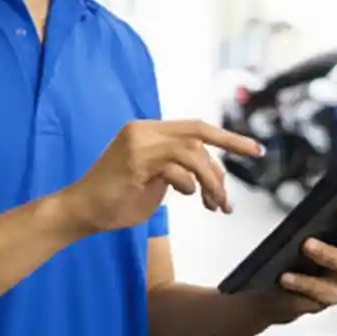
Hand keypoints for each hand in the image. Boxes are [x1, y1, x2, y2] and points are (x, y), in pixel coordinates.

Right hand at [62, 120, 265, 234]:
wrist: (81, 209)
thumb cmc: (116, 197)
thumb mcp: (155, 178)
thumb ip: (177, 167)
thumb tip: (210, 172)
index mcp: (147, 130)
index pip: (195, 127)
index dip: (227, 137)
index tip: (255, 149)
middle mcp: (142, 130)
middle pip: (198, 134)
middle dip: (230, 150)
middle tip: (248, 171)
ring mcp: (137, 144)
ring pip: (192, 153)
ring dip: (211, 182)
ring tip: (216, 205)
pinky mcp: (134, 161)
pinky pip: (176, 170)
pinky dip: (188, 186)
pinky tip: (186, 197)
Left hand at [253, 184, 336, 324]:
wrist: (281, 285)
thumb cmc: (303, 247)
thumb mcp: (314, 225)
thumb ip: (325, 210)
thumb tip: (330, 186)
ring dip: (326, 253)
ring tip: (306, 243)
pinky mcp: (327, 299)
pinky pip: (316, 291)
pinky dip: (300, 282)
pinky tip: (284, 276)